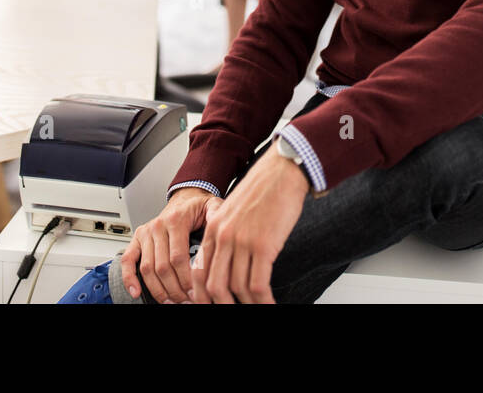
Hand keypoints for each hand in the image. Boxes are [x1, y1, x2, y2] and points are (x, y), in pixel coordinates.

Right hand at [122, 186, 218, 302]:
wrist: (185, 199)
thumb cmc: (198, 207)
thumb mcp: (212, 206)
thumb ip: (217, 215)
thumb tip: (220, 229)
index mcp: (176, 220)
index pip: (178, 257)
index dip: (186, 278)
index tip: (195, 291)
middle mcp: (157, 227)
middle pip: (162, 266)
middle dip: (174, 289)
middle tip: (186, 300)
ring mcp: (145, 234)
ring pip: (147, 268)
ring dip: (158, 289)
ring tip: (171, 301)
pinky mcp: (137, 240)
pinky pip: (127, 260)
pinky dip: (129, 278)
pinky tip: (136, 292)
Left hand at [192, 144, 309, 303]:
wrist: (282, 171)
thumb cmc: (262, 189)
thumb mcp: (233, 210)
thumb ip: (225, 233)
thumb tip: (226, 262)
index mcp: (214, 228)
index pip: (200, 272)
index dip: (204, 295)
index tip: (210, 303)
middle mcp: (224, 237)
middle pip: (215, 286)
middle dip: (222, 305)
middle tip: (233, 310)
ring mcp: (242, 242)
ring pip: (238, 289)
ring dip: (248, 304)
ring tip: (257, 308)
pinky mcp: (263, 246)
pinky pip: (258, 284)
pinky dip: (263, 300)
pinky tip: (269, 303)